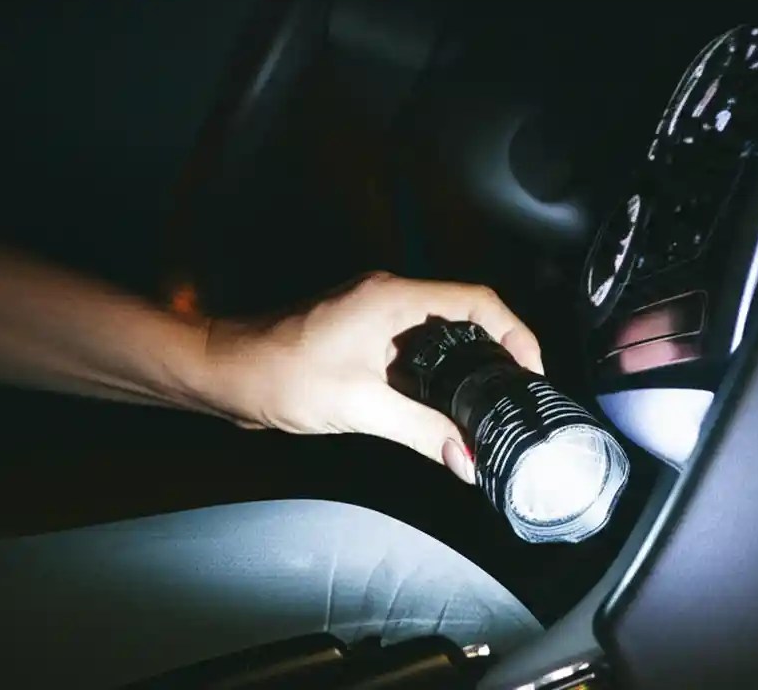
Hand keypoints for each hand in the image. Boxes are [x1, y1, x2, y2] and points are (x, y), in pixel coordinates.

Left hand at [199, 272, 543, 482]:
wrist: (224, 373)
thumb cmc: (282, 377)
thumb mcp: (360, 408)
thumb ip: (421, 431)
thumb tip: (468, 460)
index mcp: (394, 298)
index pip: (478, 300)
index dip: (515, 332)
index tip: (532, 371)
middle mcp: (389, 297)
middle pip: (465, 313)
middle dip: (499, 350)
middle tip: (519, 393)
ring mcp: (375, 314)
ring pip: (441, 331)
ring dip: (469, 362)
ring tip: (493, 403)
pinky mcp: (363, 336)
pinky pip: (416, 347)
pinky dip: (439, 372)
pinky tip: (448, 406)